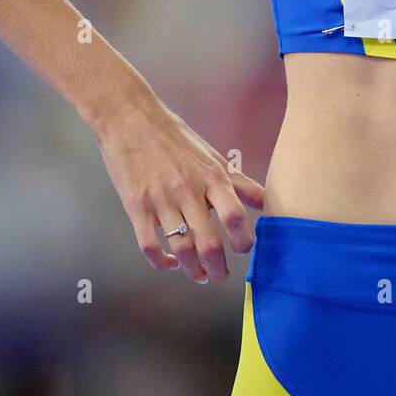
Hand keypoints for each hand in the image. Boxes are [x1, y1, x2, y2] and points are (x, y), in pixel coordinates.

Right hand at [93, 92, 265, 283]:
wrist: (131, 119)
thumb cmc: (175, 137)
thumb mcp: (212, 156)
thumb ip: (239, 182)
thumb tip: (265, 202)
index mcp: (211, 176)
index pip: (234, 216)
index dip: (243, 240)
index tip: (244, 251)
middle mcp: (188, 190)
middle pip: (209, 242)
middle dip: (218, 268)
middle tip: (221, 277)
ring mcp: (161, 200)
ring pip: (181, 249)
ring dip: (193, 270)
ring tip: (200, 276)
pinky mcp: (136, 207)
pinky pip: (149, 245)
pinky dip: (161, 262)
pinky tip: (170, 264)